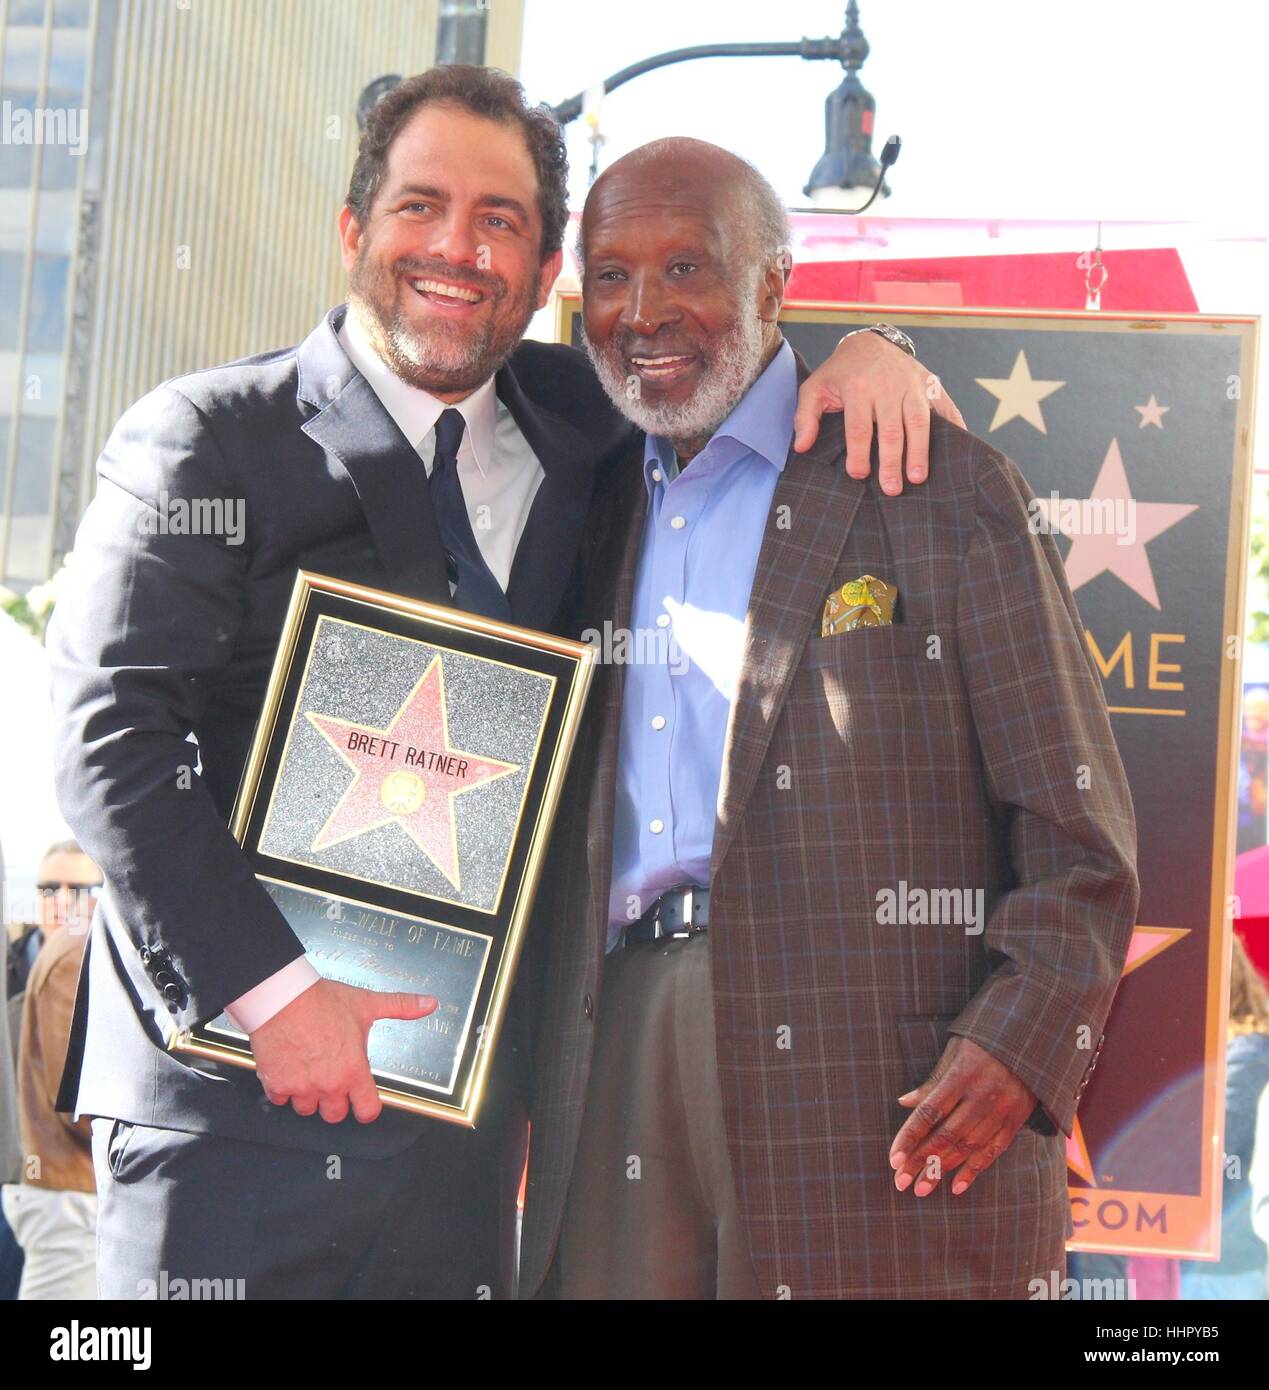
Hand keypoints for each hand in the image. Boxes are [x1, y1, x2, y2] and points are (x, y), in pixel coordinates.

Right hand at [251, 977, 436, 1123]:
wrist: (282, 997)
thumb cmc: (322, 1001)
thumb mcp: (367, 1004)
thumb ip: (400, 1006)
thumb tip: (428, 1004)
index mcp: (353, 1070)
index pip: (367, 1111)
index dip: (367, 1107)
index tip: (364, 1101)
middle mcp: (328, 1085)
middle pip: (335, 1115)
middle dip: (336, 1102)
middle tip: (334, 1082)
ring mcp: (301, 1088)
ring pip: (307, 1109)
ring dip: (309, 1097)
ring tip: (311, 1074)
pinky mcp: (276, 1084)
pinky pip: (280, 1100)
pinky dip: (283, 1090)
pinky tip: (289, 1071)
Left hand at [792, 330, 965, 492]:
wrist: (870, 341)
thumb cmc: (840, 373)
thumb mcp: (815, 388)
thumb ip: (806, 416)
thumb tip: (802, 446)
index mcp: (858, 388)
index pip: (859, 427)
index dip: (859, 454)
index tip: (859, 475)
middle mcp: (887, 386)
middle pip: (891, 430)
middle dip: (892, 461)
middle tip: (892, 489)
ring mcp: (912, 385)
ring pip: (919, 421)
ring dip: (920, 451)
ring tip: (918, 477)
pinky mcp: (929, 385)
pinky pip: (944, 407)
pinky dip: (953, 426)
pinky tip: (957, 447)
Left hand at [888, 1036, 1036, 1196]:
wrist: (1030, 1040)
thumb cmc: (982, 1043)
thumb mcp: (954, 1052)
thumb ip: (932, 1082)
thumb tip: (904, 1102)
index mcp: (961, 1076)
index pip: (929, 1112)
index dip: (910, 1137)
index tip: (894, 1159)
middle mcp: (981, 1096)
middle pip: (946, 1135)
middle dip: (922, 1161)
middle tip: (901, 1182)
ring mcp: (1001, 1110)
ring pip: (968, 1147)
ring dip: (943, 1170)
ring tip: (922, 1188)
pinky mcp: (1016, 1120)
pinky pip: (993, 1151)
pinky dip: (974, 1170)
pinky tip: (957, 1187)